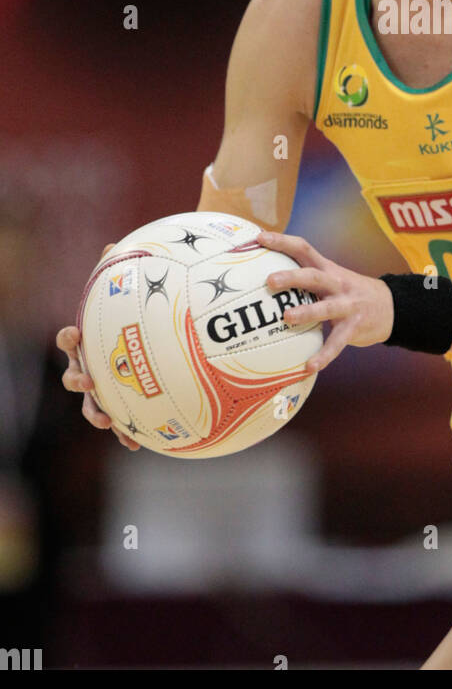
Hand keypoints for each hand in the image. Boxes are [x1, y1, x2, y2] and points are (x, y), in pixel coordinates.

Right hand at [57, 242, 139, 449]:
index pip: (69, 339)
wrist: (145, 339)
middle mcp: (89, 366)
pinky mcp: (121, 405)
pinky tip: (136, 445)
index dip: (68, 338)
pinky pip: (121, 421)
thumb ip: (118, 273)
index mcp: (87, 341)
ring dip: (96, 414)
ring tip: (108, 422)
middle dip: (77, 381)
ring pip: (91, 405)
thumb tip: (113, 243)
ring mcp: (102, 388)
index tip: (74, 335)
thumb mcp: (124, 293)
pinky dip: (126, 433)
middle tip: (88, 381)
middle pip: (73, 376)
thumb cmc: (129, 314)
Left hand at [257, 231, 393, 374]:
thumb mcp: (332, 278)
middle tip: (270, 280)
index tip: (259, 237)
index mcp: (328, 269)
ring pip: (326, 307)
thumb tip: (265, 279)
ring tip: (286, 318)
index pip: (304, 249)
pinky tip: (308, 367)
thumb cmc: (349, 293)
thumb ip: (307, 279)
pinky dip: (323, 355)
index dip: (283, 241)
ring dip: (306, 312)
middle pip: (314, 276)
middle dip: (292, 277)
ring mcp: (347, 305)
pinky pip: (337, 343)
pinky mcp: (354, 327)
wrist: (391, 307)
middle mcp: (337, 283)